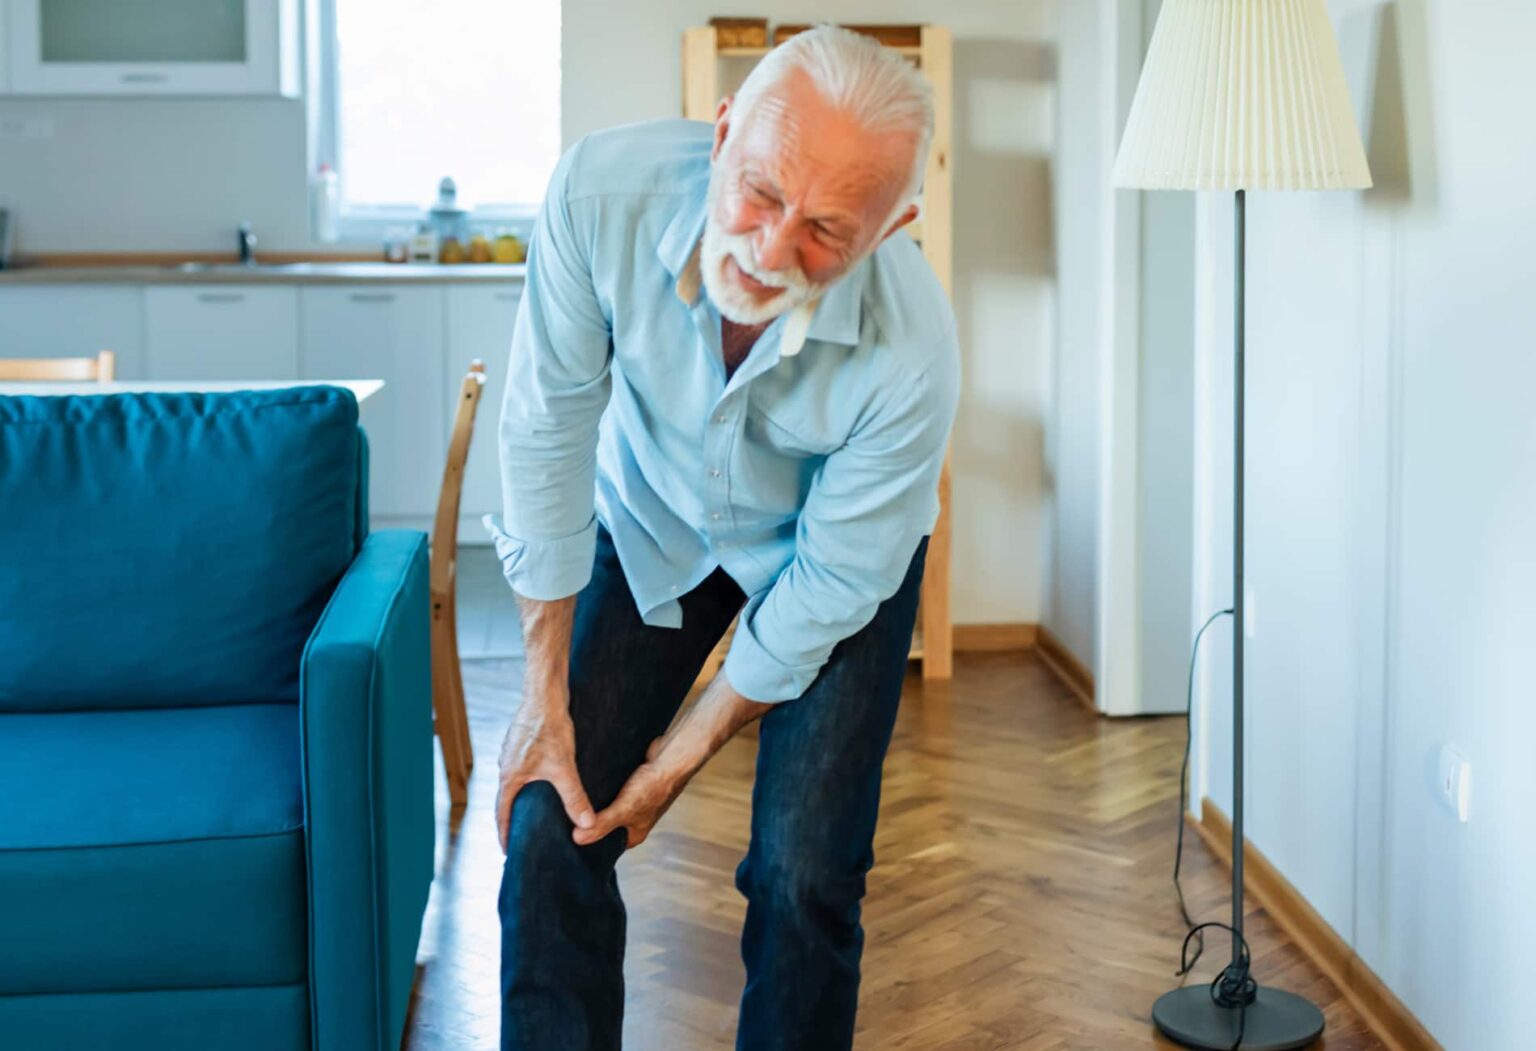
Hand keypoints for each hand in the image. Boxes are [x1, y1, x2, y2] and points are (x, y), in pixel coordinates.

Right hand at [495, 685, 594, 853]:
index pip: (502, 814)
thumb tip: (587, 824)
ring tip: (537, 810)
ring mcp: (512, 752)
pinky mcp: (522, 740)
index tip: (509, 851)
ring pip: (517, 782)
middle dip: (515, 818)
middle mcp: (506, 766)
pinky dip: (531, 779)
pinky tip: (546, 779)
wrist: (544, 693)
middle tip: (524, 835)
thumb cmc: (550, 728)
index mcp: (509, 777)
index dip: (505, 834)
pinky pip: (524, 767)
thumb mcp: (564, 768)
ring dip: (523, 797)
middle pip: (507, 799)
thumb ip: (574, 797)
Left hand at [572, 737, 686, 849]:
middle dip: (590, 821)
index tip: (571, 836)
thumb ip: (601, 824)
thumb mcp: (624, 809)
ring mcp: (634, 802)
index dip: (591, 842)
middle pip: (607, 825)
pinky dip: (603, 788)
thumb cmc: (655, 786)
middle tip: (569, 817)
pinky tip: (589, 782)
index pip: (609, 846)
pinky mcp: (632, 785)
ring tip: (576, 800)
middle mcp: (636, 820)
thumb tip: (578, 838)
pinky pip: (612, 790)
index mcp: (636, 834)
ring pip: (609, 806)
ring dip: (596, 803)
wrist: (671, 758)